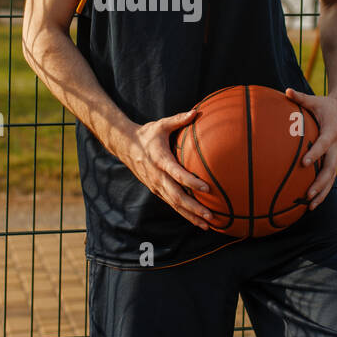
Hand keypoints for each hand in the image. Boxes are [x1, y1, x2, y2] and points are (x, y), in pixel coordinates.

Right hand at [120, 109, 219, 230]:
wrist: (125, 147)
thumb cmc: (147, 134)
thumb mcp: (161, 125)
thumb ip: (179, 119)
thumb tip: (197, 112)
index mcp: (160, 160)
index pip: (177, 174)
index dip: (191, 182)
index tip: (207, 188)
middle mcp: (157, 177)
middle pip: (177, 197)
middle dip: (194, 208)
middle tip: (211, 216)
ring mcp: (156, 186)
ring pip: (175, 205)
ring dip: (191, 216)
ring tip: (208, 224)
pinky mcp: (157, 190)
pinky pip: (172, 204)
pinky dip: (185, 213)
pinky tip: (198, 220)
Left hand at [285, 87, 336, 208]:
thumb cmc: (326, 106)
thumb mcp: (315, 100)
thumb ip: (300, 98)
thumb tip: (286, 91)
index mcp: (331, 132)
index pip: (323, 144)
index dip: (315, 153)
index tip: (304, 163)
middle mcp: (336, 147)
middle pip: (330, 168)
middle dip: (319, 183)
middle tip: (307, 194)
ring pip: (331, 177)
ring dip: (322, 193)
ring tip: (309, 207)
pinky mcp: (335, 160)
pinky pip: (330, 177)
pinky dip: (322, 190)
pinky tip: (311, 203)